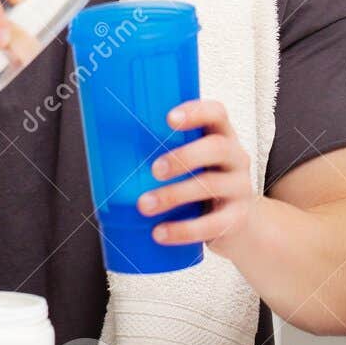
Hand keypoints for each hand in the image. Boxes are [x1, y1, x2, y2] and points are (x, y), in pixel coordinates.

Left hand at [136, 98, 258, 257]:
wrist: (241, 224)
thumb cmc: (202, 183)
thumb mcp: (192, 162)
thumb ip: (164, 150)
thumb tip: (104, 145)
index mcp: (222, 136)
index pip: (217, 113)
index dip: (196, 111)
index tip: (168, 118)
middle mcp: (236, 158)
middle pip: (217, 148)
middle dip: (183, 156)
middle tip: (153, 169)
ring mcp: (240, 188)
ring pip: (210, 186)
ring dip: (173, 195)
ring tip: (144, 205)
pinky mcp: (237, 219)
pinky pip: (212, 224)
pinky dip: (183, 230)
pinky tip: (160, 232)